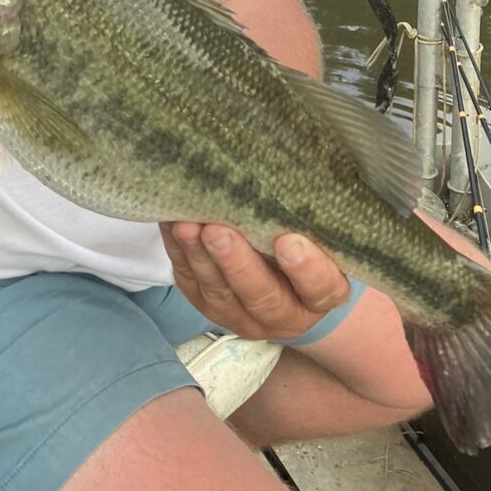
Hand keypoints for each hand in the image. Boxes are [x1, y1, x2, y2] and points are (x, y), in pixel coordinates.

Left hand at [160, 221, 350, 341]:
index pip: (320, 287)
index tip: (288, 242)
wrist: (283, 281)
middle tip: (217, 232)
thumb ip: (309, 222)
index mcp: (320, 297)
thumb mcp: (320, 239)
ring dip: (199, 257)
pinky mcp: (208, 305)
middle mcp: (283, 315)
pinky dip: (179, 253)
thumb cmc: (306, 247)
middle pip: (261, 295)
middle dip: (236, 263)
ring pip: (218, 292)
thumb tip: (290, 175)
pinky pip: (190, 283)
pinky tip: (171, 225)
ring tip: (186, 227)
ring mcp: (241, 315)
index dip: (306, 269)